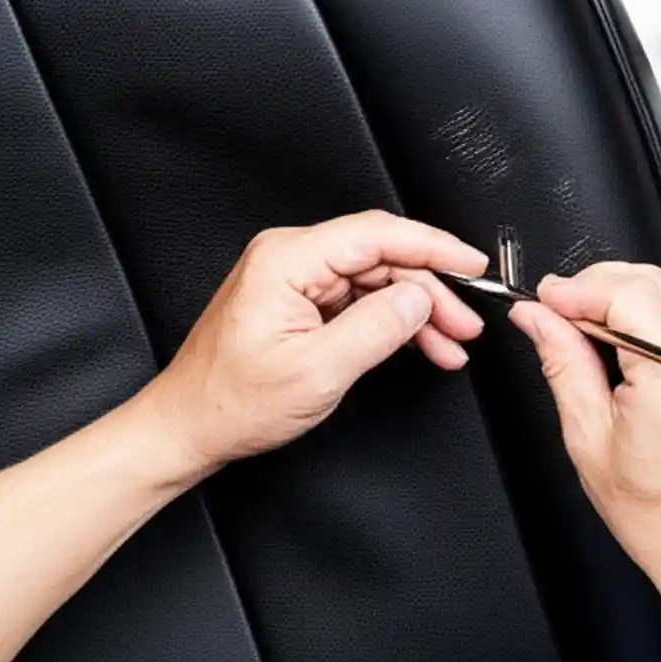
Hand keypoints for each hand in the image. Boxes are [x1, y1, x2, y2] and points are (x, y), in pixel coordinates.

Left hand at [142, 210, 488, 469]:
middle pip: (382, 256)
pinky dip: (394, 322)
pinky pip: (360, 299)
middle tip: (466, 325)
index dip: (433, 246)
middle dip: (432, 290)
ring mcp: (296, 278)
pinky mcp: (301, 300)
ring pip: (377, 279)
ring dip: (418, 311)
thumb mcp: (316, 371)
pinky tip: (423, 343)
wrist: (189, 427)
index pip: (377, 234)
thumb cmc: (232, 402)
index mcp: (287, 260)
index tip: (471, 264)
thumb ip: (375, 329)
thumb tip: (419, 300)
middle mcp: (290, 258)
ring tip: (452, 343)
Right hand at [508, 263, 660, 593]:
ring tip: (583, 323)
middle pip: (651, 282)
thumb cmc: (655, 513)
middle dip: (596, 285)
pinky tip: (620, 336)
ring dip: (621, 293)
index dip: (579, 289)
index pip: (629, 295)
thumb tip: (537, 318)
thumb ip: (562, 364)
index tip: (545, 300)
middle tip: (556, 311)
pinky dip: (648, 311)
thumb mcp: (588, 438)